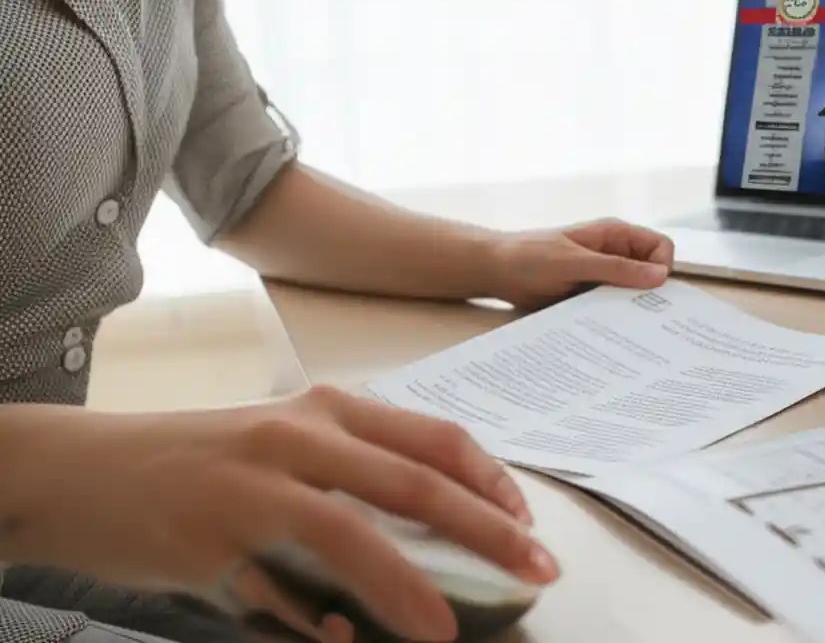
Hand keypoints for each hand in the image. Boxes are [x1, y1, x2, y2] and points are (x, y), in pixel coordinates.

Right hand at [0, 387, 555, 642]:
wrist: (84, 470)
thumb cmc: (201, 462)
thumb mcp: (285, 447)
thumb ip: (352, 480)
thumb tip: (427, 544)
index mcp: (330, 408)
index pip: (434, 437)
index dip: (490, 479)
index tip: (527, 519)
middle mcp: (301, 434)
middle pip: (416, 482)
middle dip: (488, 529)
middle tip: (537, 567)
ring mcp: (257, 480)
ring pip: (356, 531)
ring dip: (410, 585)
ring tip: (447, 629)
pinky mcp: (215, 533)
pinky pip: (282, 587)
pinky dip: (320, 618)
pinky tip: (345, 638)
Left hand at [489, 218, 674, 308]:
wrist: (496, 270)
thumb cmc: (530, 257)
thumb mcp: (575, 262)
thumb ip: (617, 269)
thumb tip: (660, 276)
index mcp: (615, 235)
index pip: (660, 247)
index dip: (662, 268)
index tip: (650, 291)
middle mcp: (614, 253)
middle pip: (650, 272)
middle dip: (649, 293)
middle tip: (640, 316)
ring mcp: (603, 274)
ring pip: (633, 292)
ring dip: (630, 308)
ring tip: (620, 325)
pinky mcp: (590, 293)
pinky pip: (613, 306)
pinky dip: (614, 317)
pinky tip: (606, 328)